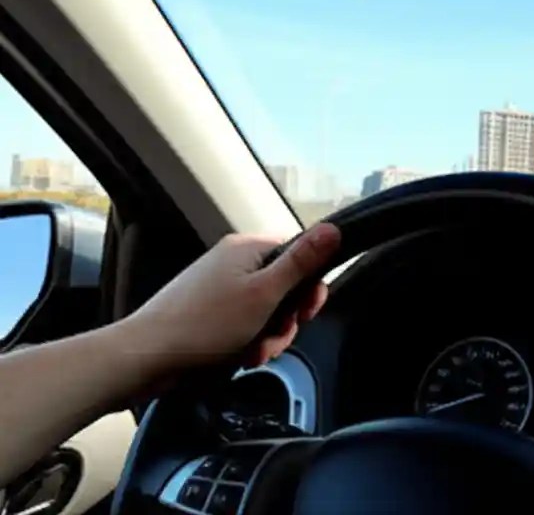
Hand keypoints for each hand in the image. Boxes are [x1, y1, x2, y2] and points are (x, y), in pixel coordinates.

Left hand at [124, 224, 339, 372]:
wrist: (146, 358)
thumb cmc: (204, 325)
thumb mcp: (265, 294)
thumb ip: (302, 263)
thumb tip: (334, 229)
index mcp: (247, 249)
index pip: (299, 256)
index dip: (309, 287)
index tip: (306, 312)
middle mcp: (233, 263)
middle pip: (285, 288)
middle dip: (286, 320)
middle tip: (273, 336)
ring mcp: (219, 289)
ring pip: (267, 312)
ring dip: (268, 337)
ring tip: (251, 352)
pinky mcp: (208, 313)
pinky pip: (244, 325)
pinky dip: (248, 342)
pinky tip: (238, 357)